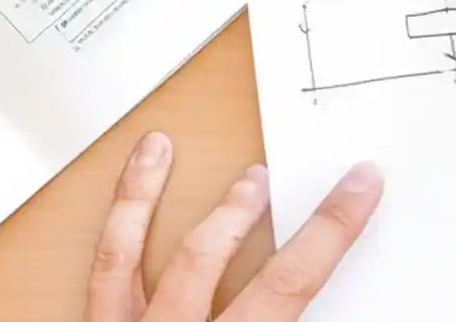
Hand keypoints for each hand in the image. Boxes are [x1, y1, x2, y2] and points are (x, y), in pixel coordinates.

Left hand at [85, 132, 382, 321]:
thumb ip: (280, 319)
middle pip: (204, 260)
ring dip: (144, 200)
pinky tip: (116, 205)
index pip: (286, 286)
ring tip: (159, 152)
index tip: (359, 186)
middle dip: (238, 213)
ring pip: (122, 258)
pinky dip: (108, 233)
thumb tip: (320, 295)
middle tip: (262, 178)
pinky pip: (96, 276)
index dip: (326, 232)